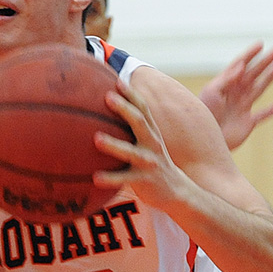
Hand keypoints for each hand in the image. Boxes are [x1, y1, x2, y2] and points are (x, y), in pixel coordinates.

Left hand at [94, 82, 194, 210]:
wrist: (177, 191)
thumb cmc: (153, 163)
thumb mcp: (147, 143)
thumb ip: (133, 129)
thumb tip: (107, 114)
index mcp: (151, 133)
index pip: (143, 108)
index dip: (132, 94)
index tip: (117, 80)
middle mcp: (152, 144)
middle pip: (140, 122)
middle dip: (124, 108)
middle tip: (108, 97)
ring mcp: (149, 162)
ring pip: (131, 152)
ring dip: (114, 145)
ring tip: (96, 138)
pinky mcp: (145, 180)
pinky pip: (125, 179)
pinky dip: (111, 178)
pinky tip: (95, 178)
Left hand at [197, 42, 272, 150]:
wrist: (204, 140)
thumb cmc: (204, 114)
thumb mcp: (212, 93)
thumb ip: (227, 79)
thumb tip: (241, 65)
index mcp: (224, 85)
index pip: (239, 66)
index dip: (250, 54)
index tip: (260, 44)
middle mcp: (234, 94)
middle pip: (252, 74)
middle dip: (263, 63)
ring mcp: (241, 107)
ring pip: (259, 89)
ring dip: (269, 78)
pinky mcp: (247, 122)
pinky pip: (263, 114)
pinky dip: (272, 110)